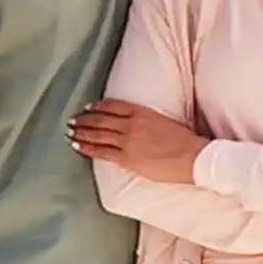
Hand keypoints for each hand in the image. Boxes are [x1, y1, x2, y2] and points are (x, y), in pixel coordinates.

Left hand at [70, 99, 209, 183]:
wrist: (192, 156)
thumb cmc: (184, 141)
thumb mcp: (164, 121)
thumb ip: (147, 121)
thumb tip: (135, 126)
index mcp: (142, 112)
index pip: (113, 105)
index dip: (98, 106)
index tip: (88, 107)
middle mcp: (131, 123)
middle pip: (101, 119)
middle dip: (84, 120)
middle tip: (71, 121)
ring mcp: (128, 141)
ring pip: (97, 134)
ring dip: (81, 133)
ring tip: (70, 132)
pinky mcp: (127, 157)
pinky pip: (101, 151)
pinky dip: (87, 148)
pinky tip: (77, 146)